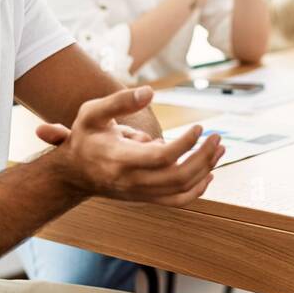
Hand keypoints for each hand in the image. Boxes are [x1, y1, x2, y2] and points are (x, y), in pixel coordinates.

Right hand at [44, 87, 223, 206]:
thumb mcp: (93, 112)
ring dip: (206, 169)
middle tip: (217, 136)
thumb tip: (150, 91)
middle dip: (203, 156)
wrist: (73, 173)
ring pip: (181, 189)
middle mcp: (131, 181)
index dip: (185, 144)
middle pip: (177, 176)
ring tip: (220, 148)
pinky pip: (177, 201)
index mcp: (119, 159)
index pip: (161, 157)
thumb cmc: (85, 137)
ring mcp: (140, 193)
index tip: (199, 127)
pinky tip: (209, 173)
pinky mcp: (146, 198)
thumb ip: (120, 101)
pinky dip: (197, 190)